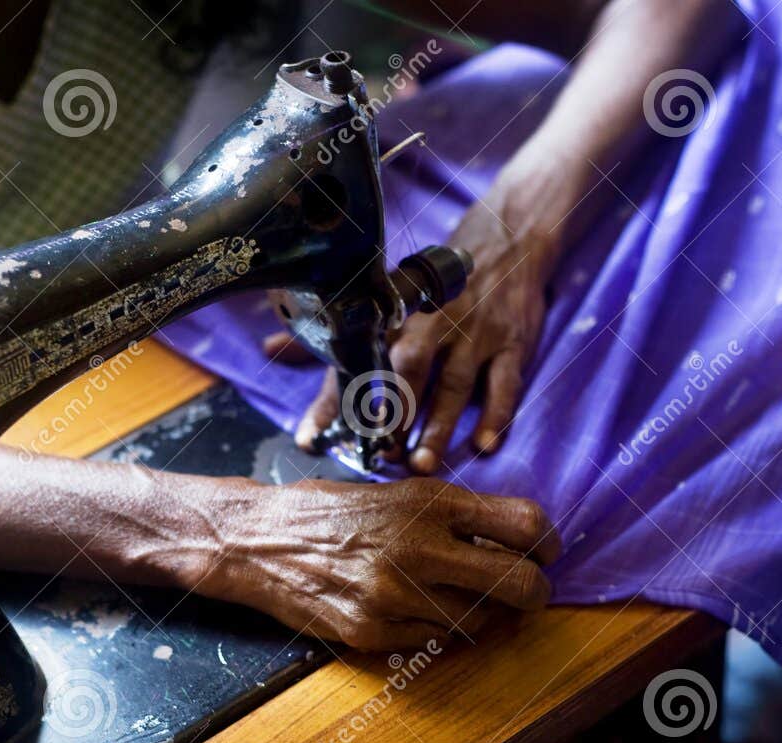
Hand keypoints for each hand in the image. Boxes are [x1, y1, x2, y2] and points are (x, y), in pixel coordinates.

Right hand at [199, 476, 559, 650]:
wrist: (258, 540)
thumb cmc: (331, 511)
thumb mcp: (398, 493)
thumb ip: (456, 515)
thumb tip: (520, 543)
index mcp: (430, 502)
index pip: (525, 525)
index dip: (549, 544)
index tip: (546, 553)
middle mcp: (418, 548)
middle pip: (519, 584)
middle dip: (535, 594)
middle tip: (530, 594)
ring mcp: (395, 595)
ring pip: (477, 621)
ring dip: (477, 613)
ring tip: (450, 595)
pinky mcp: (372, 632)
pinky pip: (433, 642)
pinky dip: (433, 630)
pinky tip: (411, 610)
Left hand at [274, 178, 563, 473]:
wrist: (507, 239)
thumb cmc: (435, 283)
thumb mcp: (384, 300)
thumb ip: (332, 333)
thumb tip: (268, 348)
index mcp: (394, 317)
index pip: (356, 361)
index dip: (331, 401)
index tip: (309, 437)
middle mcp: (431, 325)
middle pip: (409, 372)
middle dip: (393, 415)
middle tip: (381, 457)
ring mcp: (475, 335)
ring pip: (455, 383)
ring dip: (438, 425)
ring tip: (422, 463)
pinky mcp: (512, 343)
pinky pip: (505, 382)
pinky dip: (497, 414)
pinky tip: (484, 445)